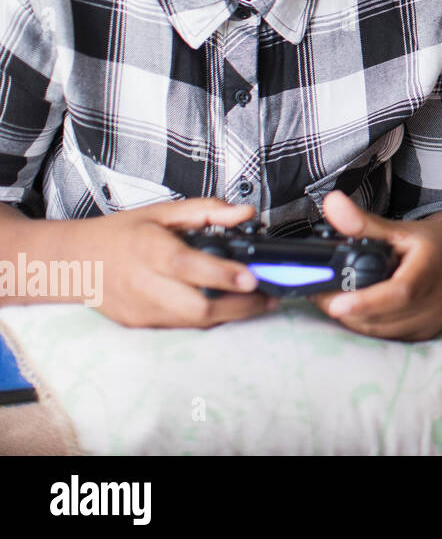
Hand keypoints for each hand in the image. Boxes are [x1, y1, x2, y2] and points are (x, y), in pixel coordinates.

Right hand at [84, 197, 273, 327]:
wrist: (76, 263)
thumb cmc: (121, 235)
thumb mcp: (163, 212)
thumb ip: (207, 211)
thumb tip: (245, 213)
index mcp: (148, 250)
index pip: (188, 267)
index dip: (222, 275)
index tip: (253, 277)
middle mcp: (143, 284)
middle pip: (197, 307)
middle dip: (239, 306)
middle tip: (268, 297)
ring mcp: (142, 310)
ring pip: (194, 322)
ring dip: (230, 315)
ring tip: (257, 302)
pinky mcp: (142, 325)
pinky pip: (183, 326)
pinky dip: (209, 319)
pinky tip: (226, 306)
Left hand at [311, 191, 441, 340]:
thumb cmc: (432, 245)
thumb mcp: (400, 229)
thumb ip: (364, 222)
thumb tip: (332, 203)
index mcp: (431, 269)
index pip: (400, 292)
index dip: (367, 301)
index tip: (336, 304)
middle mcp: (436, 300)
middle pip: (383, 316)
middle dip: (346, 309)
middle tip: (318, 293)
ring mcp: (431, 322)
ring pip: (381, 331)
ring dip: (353, 319)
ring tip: (332, 299)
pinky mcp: (424, 335)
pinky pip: (388, 338)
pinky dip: (367, 325)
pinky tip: (355, 310)